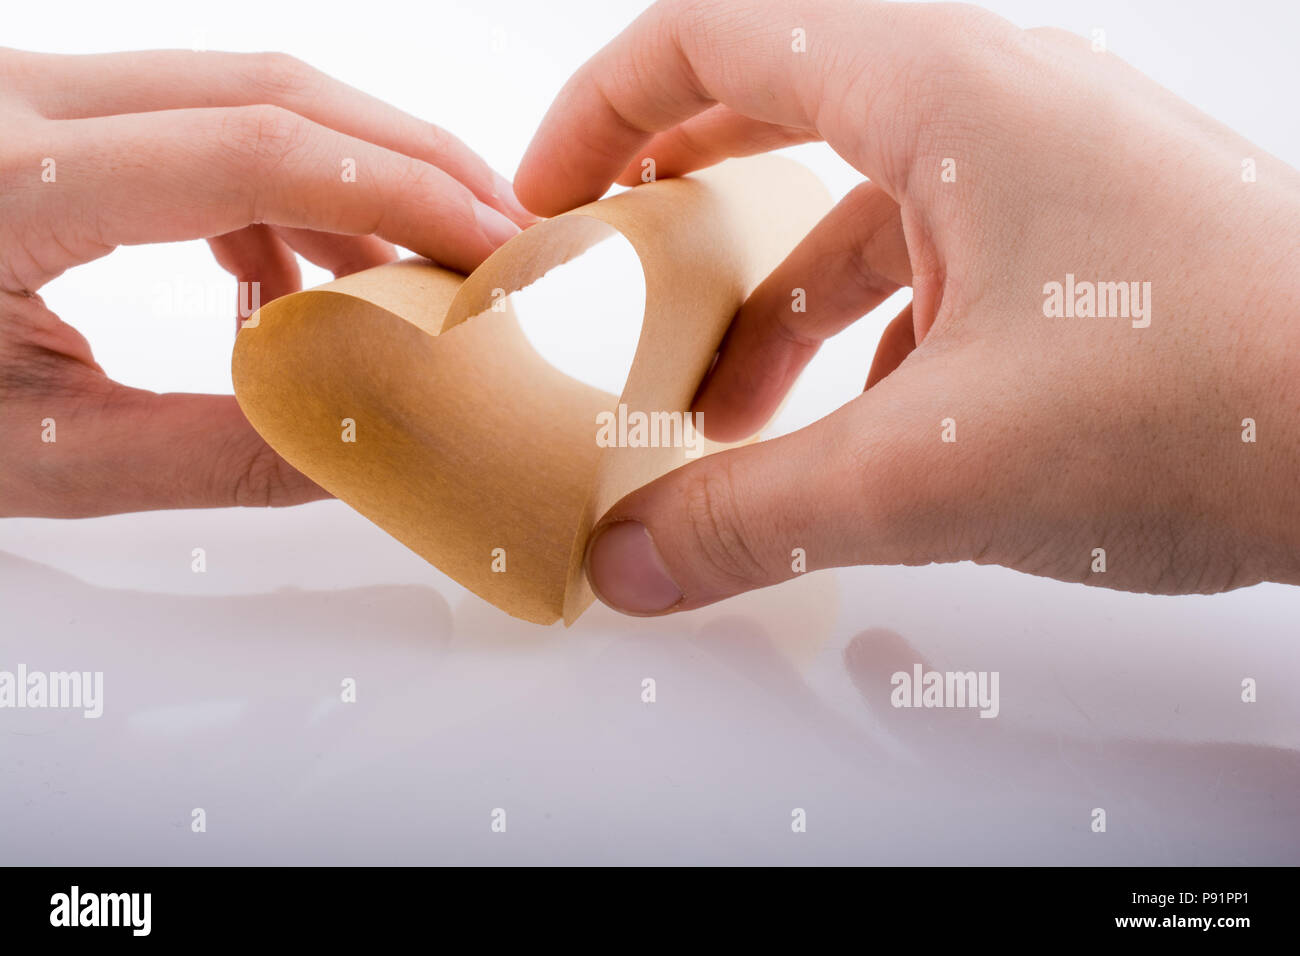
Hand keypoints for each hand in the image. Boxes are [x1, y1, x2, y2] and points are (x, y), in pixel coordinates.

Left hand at [0, 48, 532, 516]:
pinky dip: (283, 198)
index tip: (492, 246)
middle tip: (500, 237)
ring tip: (420, 275)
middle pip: (275, 90)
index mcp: (9, 175)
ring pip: (248, 97)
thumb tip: (369, 446)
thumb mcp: (40, 452)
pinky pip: (202, 125)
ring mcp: (35, 93)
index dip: (400, 193)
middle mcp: (22, 98)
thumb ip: (219, 454)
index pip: (256, 150)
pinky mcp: (51, 115)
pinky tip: (304, 278)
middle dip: (411, 162)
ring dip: (356, 180)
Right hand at [515, 0, 1299, 613]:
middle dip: (678, 198)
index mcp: (941, 90)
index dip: (602, 106)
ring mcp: (1049, 177)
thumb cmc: (1224, 397)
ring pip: (862, 206)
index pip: (716, 30)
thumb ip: (753, 516)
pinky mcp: (1085, 251)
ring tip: (725, 411)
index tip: (550, 196)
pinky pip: (936, 265)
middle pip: (782, 104)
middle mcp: (995, 107)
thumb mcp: (931, 470)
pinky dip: (867, 341)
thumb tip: (630, 558)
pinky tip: (856, 433)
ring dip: (774, 301)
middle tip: (613, 273)